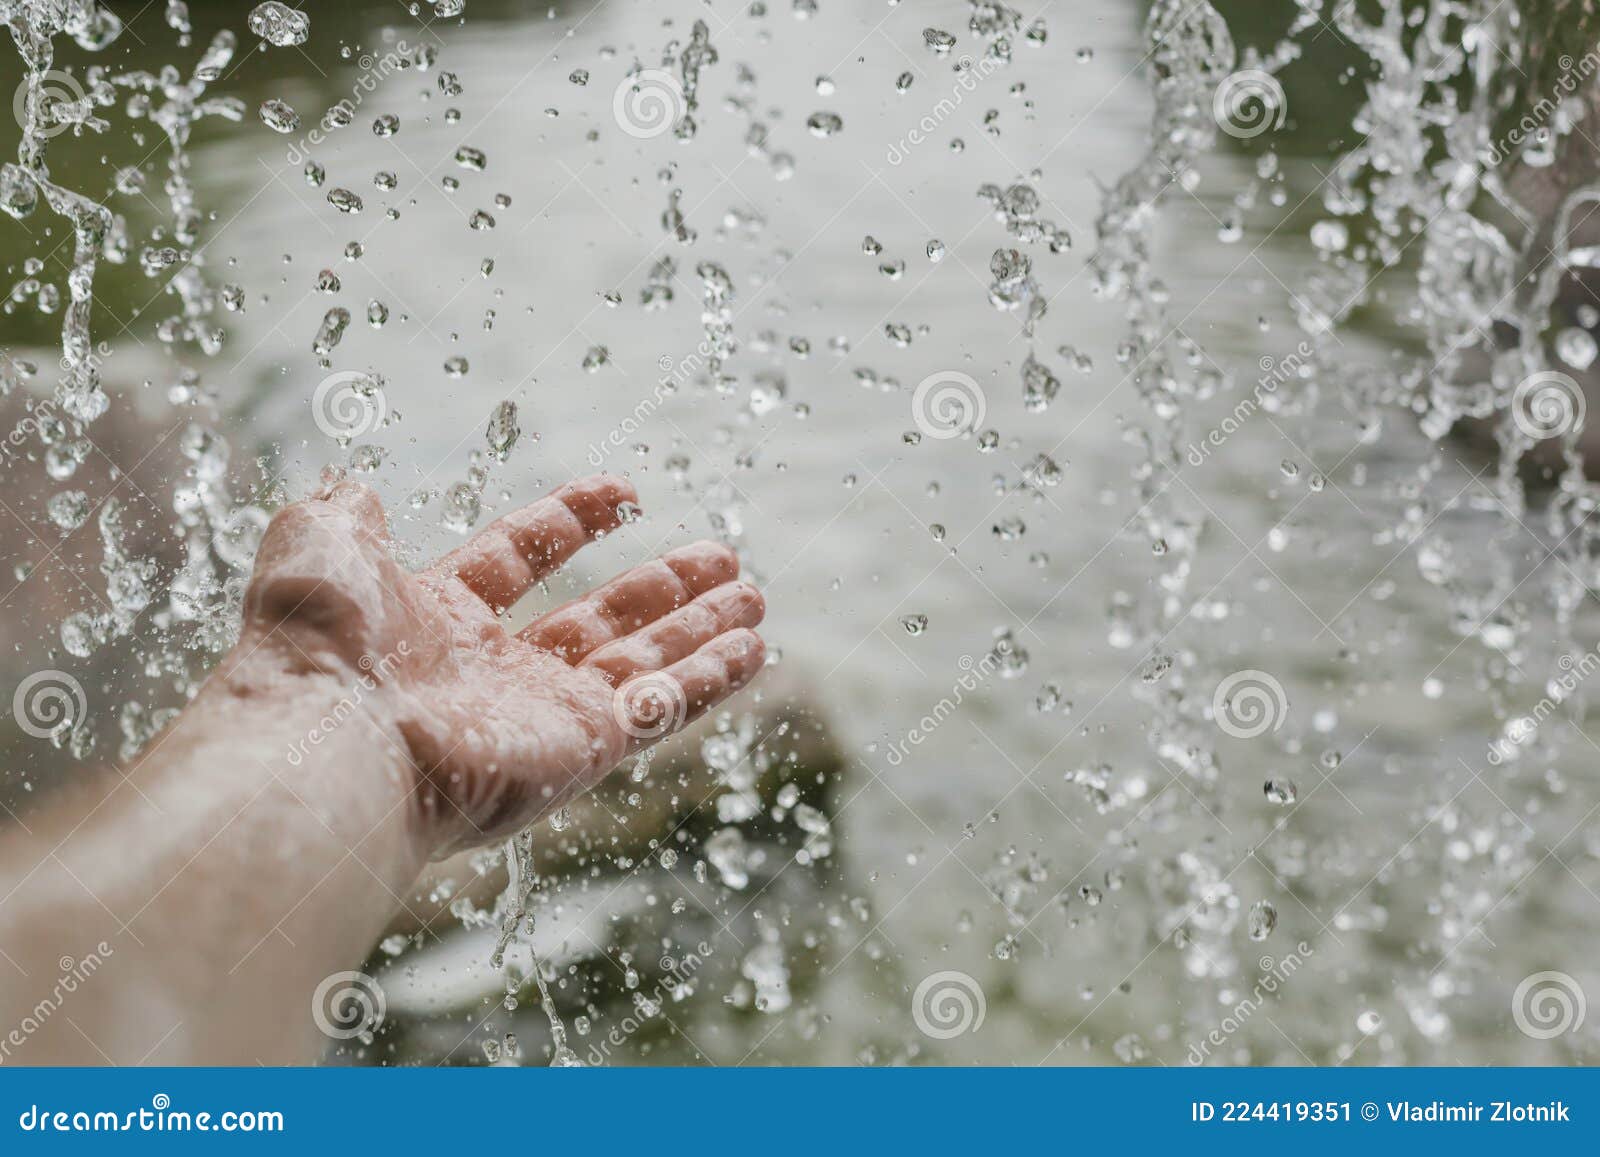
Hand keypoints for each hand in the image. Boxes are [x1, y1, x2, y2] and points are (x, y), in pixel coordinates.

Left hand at [225, 474, 765, 857]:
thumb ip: (343, 514)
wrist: (331, 741)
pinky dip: (711, 681)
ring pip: (644, 663)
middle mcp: (499, 669)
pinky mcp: (584, 748)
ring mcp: (545, 713)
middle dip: (663, 587)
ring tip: (754, 595)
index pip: (523, 558)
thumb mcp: (318, 547)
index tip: (623, 491)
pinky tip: (753, 650)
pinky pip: (662, 708)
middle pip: (601, 618)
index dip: (573, 520)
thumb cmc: (316, 645)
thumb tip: (354, 488)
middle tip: (721, 557)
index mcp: (441, 617)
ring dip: (701, 628)